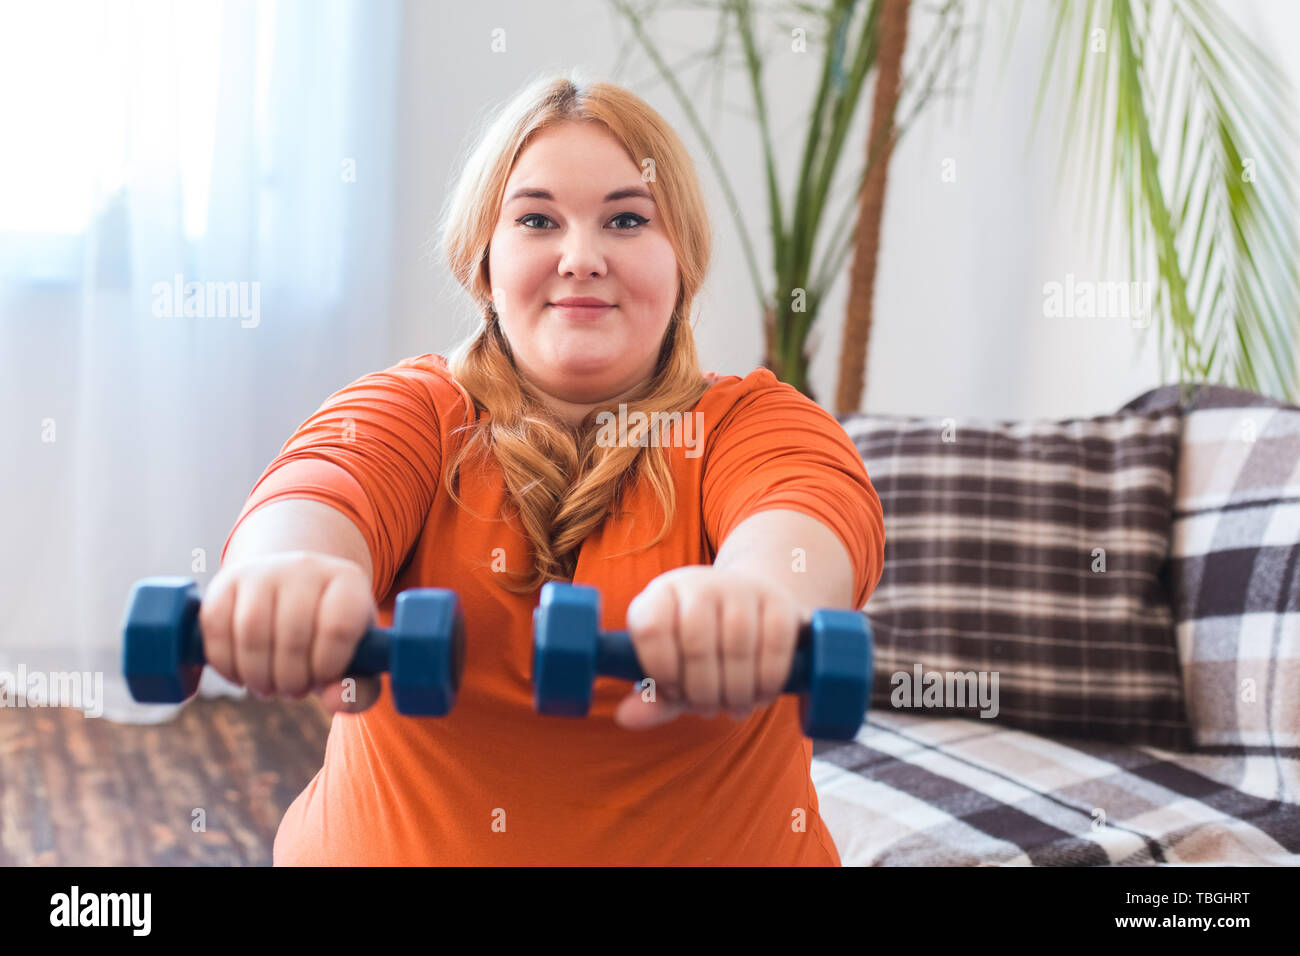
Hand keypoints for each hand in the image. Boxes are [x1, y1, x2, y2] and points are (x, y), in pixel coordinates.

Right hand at [199, 551, 381, 713]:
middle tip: (293, 690)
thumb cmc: (327, 635)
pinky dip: (225, 663)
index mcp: (348, 582)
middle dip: (291, 679)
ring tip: (268, 686)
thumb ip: (357, 690)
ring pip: (252, 632)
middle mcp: (306, 567)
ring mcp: (263, 570)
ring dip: (258, 675)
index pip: (339, 627)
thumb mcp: (355, 660)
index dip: (328, 665)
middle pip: (292, 634)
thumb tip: (335, 703)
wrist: (291, 592)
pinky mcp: (226, 580)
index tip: (322, 678)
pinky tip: (241, 675)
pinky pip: (216, 627)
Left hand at [613, 565, 806, 730]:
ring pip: (737, 644)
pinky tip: (760, 697)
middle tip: (709, 710)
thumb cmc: (703, 648)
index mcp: (661, 595)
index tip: (673, 692)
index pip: (651, 628)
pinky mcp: (779, 600)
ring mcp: (740, 588)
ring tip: (735, 708)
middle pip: (696, 641)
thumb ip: (653, 696)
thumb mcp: (675, 670)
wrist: (752, 610)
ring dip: (736, 690)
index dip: (661, 671)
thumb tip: (626, 718)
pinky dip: (767, 681)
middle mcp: (698, 583)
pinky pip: (775, 644)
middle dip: (703, 690)